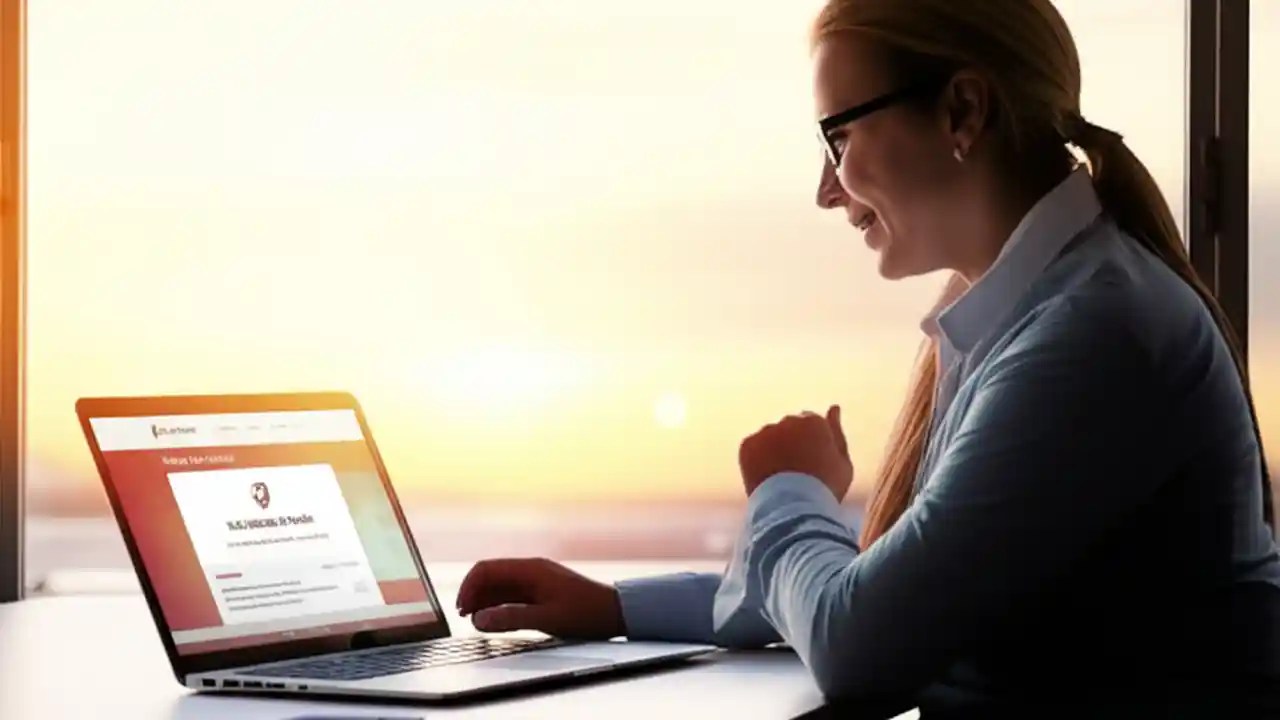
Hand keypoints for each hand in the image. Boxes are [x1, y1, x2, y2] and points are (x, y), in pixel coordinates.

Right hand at [456, 557, 625, 638]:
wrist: (617, 612)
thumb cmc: (588, 613)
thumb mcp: (547, 619)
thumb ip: (511, 619)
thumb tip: (479, 620)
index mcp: (531, 570)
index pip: (486, 569)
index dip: (468, 587)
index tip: (461, 609)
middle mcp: (531, 571)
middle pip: (490, 576)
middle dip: (473, 595)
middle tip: (464, 618)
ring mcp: (536, 581)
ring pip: (500, 587)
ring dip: (485, 601)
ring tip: (476, 622)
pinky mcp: (542, 592)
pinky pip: (512, 595)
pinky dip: (499, 606)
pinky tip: (495, 620)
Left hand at [739, 404, 852, 500]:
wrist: (793, 509)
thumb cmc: (825, 489)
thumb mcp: (843, 463)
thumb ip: (837, 433)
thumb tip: (834, 408)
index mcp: (814, 421)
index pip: (811, 424)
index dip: (812, 444)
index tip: (813, 464)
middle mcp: (788, 420)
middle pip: (789, 428)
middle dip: (792, 443)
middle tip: (796, 472)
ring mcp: (766, 432)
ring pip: (770, 437)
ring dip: (773, 450)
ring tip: (781, 478)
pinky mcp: (747, 445)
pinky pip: (753, 448)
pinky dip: (757, 460)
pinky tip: (767, 478)